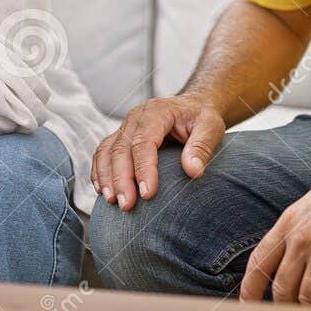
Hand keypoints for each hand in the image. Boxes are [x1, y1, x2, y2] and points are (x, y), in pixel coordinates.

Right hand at [91, 94, 224, 209]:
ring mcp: (125, 127)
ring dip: (106, 177)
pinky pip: (102, 153)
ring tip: (112, 201)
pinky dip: (99, 172)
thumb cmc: (202, 117)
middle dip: (121, 179)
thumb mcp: (211, 127)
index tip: (147, 194)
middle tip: (126, 205)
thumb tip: (193, 171)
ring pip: (106, 151)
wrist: (193, 106)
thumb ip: (202, 147)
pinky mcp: (120, 137)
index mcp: (157, 111)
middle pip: (121, 149)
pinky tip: (102, 190)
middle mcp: (136, 117)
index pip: (144, 142)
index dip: (143, 169)